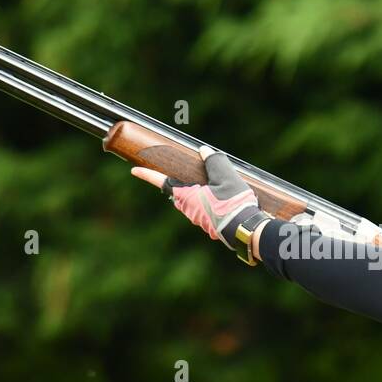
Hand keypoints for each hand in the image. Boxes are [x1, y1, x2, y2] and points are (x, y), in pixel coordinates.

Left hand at [132, 145, 269, 254]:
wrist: (246, 230)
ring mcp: (199, 220)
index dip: (147, 175)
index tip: (134, 170)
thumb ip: (214, 161)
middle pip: (179, 192)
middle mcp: (189, 209)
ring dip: (200, 193)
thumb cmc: (233, 203)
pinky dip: (210, 203)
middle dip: (181, 182)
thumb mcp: (226, 176)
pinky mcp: (210, 226)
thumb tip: (204, 152)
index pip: (162, 182)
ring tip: (219, 186)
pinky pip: (205, 211)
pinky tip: (226, 200)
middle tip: (191, 173)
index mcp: (186, 195)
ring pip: (193, 201)